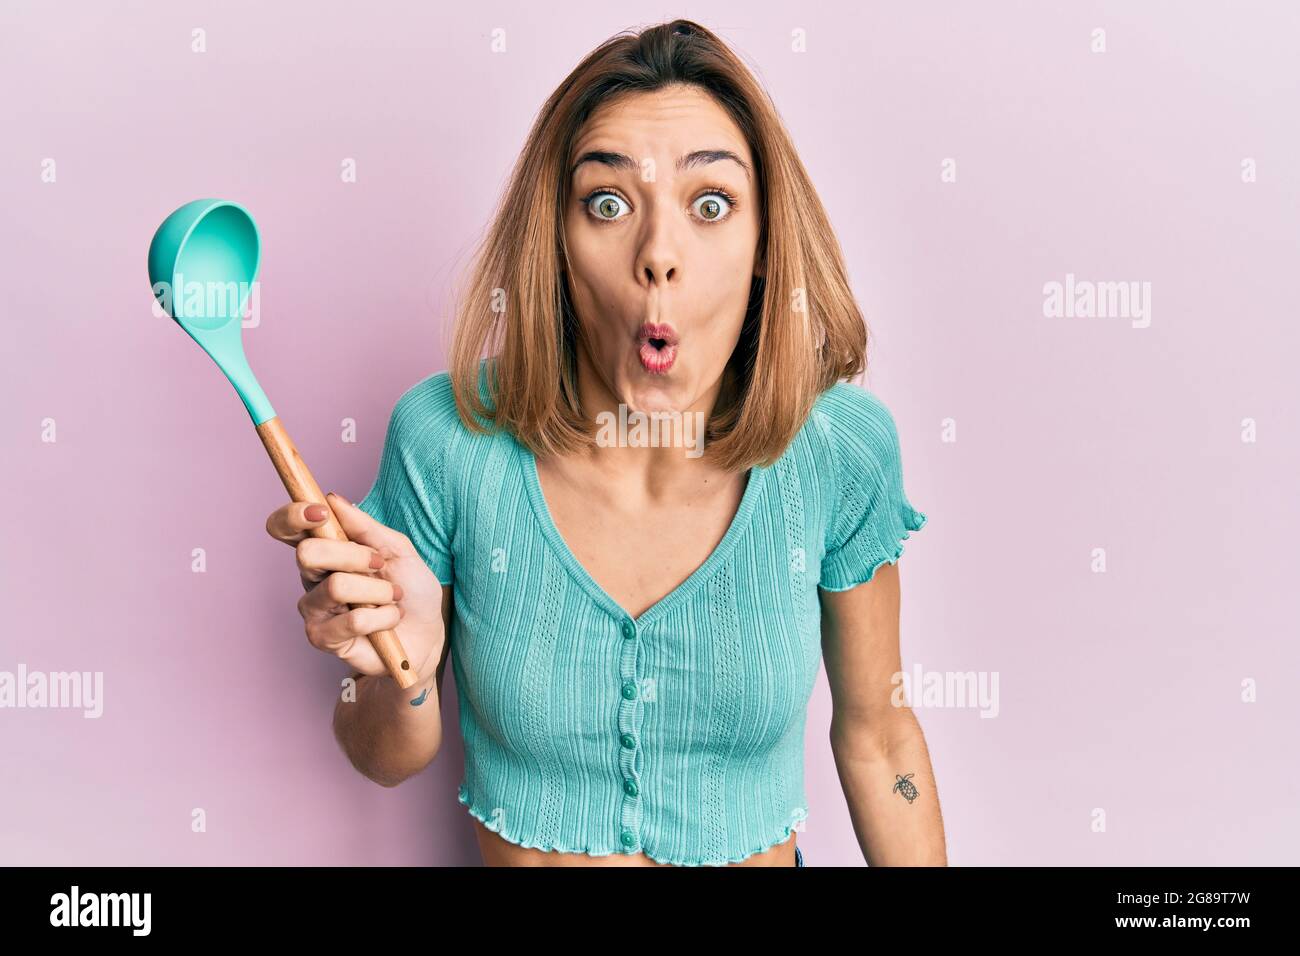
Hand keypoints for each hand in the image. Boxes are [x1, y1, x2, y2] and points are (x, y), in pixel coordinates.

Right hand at [265, 492, 444, 680]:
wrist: (427, 633)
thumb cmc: (410, 588)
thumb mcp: (397, 549)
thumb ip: (365, 526)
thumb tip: (332, 499)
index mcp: (325, 549)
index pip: (286, 528)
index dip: (293, 516)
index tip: (321, 513)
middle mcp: (311, 577)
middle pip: (307, 553)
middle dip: (354, 555)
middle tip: (380, 565)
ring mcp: (313, 608)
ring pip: (336, 586)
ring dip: (378, 591)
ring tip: (392, 599)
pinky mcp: (322, 638)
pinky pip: (353, 620)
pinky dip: (383, 617)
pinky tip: (388, 621)